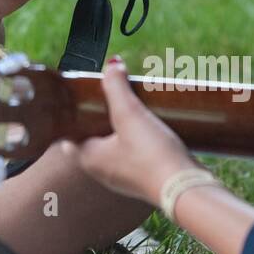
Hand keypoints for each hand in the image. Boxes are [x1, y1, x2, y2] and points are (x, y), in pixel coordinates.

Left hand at [61, 56, 200, 205]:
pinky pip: (133, 155)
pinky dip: (136, 140)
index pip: (67, 137)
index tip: (77, 99)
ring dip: (119, 128)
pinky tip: (150, 127)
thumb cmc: (152, 155)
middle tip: (106, 97)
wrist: (186, 189)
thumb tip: (111, 64)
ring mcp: (124, 177)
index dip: (69, 118)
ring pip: (113, 147)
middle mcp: (102, 171)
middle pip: (91, 138)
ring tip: (129, 106)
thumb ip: (116, 87)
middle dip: (97, 118)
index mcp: (89, 158)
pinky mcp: (144, 179)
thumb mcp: (130, 113)